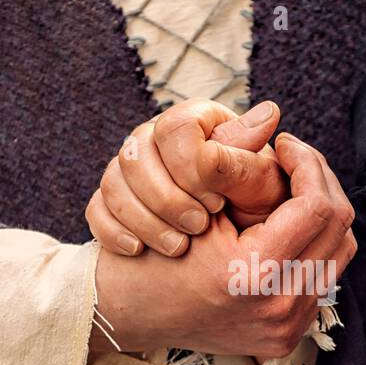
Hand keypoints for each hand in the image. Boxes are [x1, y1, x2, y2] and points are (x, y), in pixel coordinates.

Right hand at [86, 99, 287, 256]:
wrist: (231, 243)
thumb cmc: (255, 205)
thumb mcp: (261, 184)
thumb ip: (250, 157)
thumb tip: (269, 113)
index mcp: (196, 121)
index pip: (174, 128)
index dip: (192, 169)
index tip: (217, 203)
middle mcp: (156, 136)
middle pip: (135, 154)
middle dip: (168, 199)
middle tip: (200, 228)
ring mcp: (131, 166)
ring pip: (113, 181)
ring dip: (144, 220)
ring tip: (178, 247)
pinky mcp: (114, 197)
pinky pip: (96, 208)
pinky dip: (113, 232)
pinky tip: (138, 251)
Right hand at [91, 133, 356, 359]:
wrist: (128, 316)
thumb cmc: (152, 257)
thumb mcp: (193, 206)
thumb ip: (240, 169)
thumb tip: (277, 124)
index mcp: (256, 273)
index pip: (317, 205)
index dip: (307, 164)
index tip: (287, 144)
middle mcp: (279, 306)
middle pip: (339, 228)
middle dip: (321, 182)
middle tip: (295, 158)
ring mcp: (287, 327)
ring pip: (340, 253)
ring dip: (324, 213)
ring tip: (296, 187)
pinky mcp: (287, 336)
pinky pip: (322, 280)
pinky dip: (314, 246)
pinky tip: (289, 224)